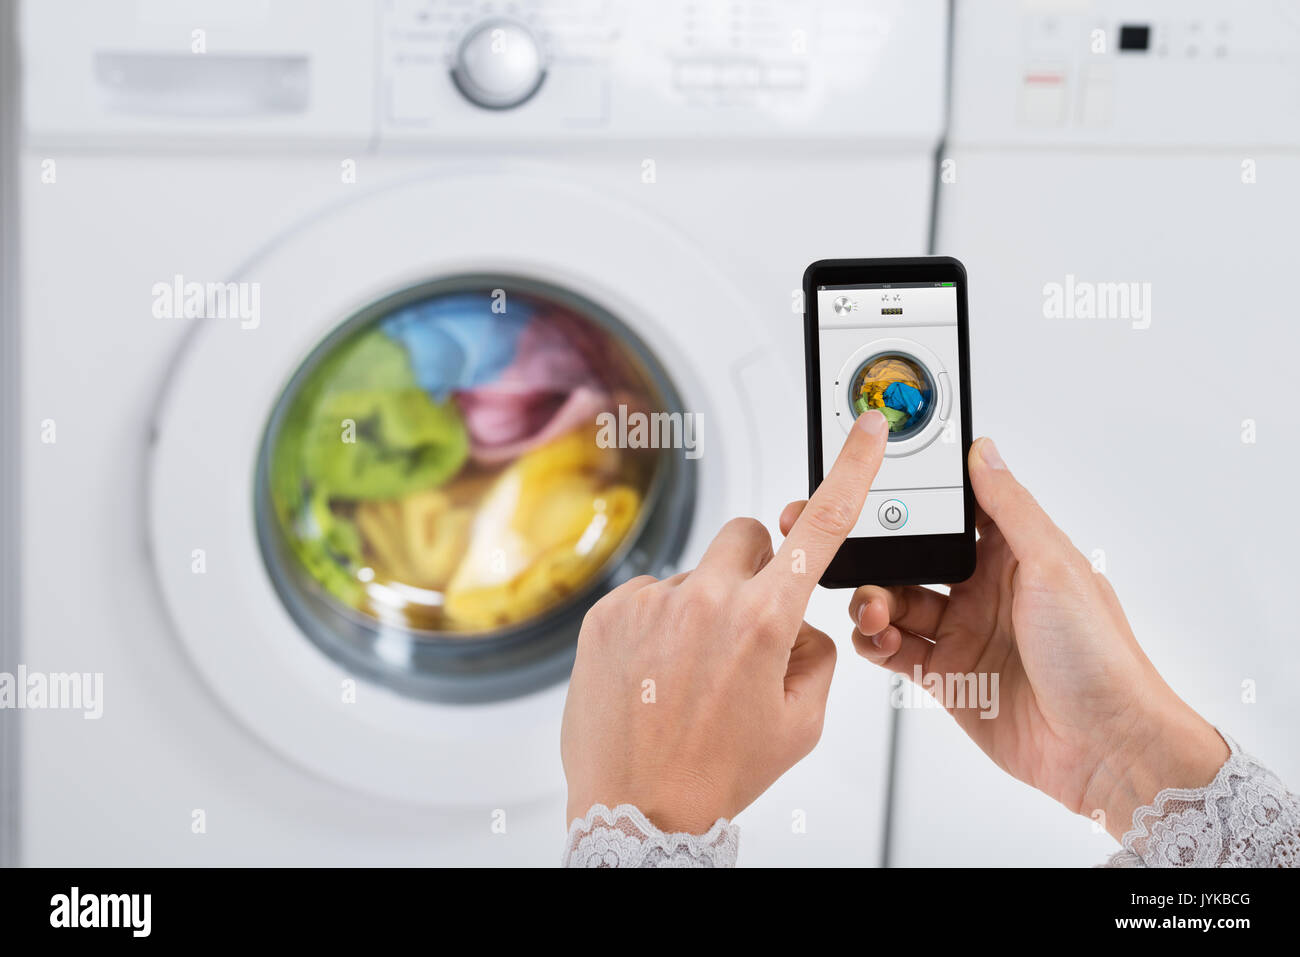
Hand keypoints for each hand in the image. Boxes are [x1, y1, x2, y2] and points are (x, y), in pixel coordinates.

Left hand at [561, 411, 889, 832]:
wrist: (636, 810)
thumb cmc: (719, 771)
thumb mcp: (800, 722)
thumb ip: (816, 654)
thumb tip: (801, 621)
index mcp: (764, 622)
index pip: (821, 530)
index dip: (852, 471)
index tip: (867, 427)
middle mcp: (705, 599)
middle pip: (748, 535)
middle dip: (758, 567)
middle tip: (748, 624)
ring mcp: (650, 602)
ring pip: (696, 573)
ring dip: (703, 606)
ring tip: (687, 674)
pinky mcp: (607, 612)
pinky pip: (650, 594)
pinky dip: (659, 624)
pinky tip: (654, 673)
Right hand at [780, 437, 1227, 839]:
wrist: (1104, 747)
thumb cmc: (1099, 658)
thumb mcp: (1054, 565)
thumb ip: (1010, 507)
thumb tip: (984, 451)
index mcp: (1015, 555)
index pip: (957, 511)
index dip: (919, 497)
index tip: (880, 483)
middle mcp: (984, 591)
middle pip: (914, 557)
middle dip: (880, 552)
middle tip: (857, 551)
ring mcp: (962, 634)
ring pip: (894, 602)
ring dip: (872, 599)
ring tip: (873, 608)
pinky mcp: (945, 677)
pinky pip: (891, 649)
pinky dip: (873, 641)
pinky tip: (876, 638)